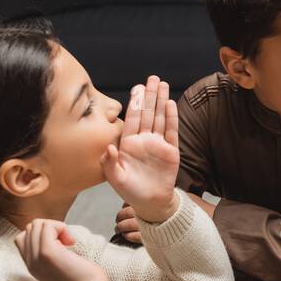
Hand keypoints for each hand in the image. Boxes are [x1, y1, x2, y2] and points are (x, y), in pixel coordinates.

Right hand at [14, 219, 111, 280]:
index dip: (42, 234)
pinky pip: (47, 226)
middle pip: (29, 228)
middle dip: (50, 228)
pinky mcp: (47, 252)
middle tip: (67, 242)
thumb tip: (54, 232)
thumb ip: (50, 253)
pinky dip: (61, 227)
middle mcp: (30, 263)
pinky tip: (71, 242)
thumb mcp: (60, 266)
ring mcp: (37, 257)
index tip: (60, 244)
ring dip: (56, 227)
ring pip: (36, 224)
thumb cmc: (84, 279)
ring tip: (68, 242)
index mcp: (32, 266)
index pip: (22, 238)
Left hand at [103, 76, 179, 222]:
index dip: (135, 103)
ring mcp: (158, 144)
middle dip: (149, 96)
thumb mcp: (116, 179)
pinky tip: (170, 104)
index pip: (132, 119)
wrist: (151, 202)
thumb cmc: (130, 191)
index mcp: (128, 144)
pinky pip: (171, 131)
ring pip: (160, 118)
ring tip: (163, 84)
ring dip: (161, 101)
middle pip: (147, 113)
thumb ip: (109, 164)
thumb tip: (108, 148)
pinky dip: (171, 118)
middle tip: (152, 78)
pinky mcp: (171, 150)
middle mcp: (143, 140)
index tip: (137, 88)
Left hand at [115, 192, 214, 244]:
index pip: (132, 200)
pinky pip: (133, 236)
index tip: (125, 206)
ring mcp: (147, 225)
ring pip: (126, 225)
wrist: (194, 228)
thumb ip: (165, 195)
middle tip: (118, 218)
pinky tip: (127, 236)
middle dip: (120, 216)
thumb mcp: (178, 197)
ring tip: (119, 228)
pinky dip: (128, 236)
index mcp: (152, 200)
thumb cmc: (188, 213)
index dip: (126, 204)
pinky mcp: (149, 238)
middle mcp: (147, 212)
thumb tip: (158, 191)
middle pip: (125, 212)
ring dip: (121, 227)